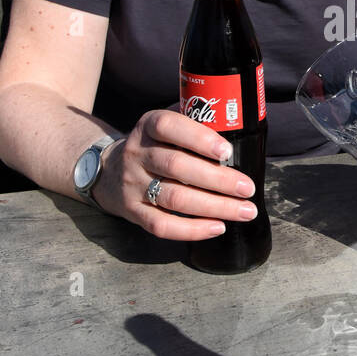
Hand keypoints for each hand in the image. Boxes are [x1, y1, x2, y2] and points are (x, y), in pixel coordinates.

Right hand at [92, 108, 257, 239]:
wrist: (109, 171)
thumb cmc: (154, 147)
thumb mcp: (165, 128)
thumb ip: (194, 125)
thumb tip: (240, 134)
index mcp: (148, 126)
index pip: (170, 127)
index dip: (199, 138)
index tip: (227, 151)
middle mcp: (138, 154)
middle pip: (177, 166)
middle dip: (218, 180)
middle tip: (247, 188)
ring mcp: (133, 184)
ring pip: (175, 198)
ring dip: (214, 207)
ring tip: (245, 211)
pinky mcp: (133, 211)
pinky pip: (162, 225)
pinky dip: (192, 230)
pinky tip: (218, 227)